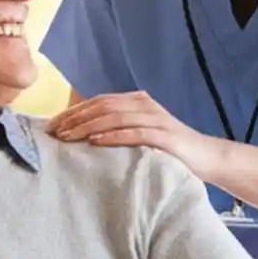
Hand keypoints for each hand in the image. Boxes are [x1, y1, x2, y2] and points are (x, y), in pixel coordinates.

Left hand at [46, 91, 225, 178]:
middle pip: (103, 106)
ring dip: (88, 126)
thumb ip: (118, 129)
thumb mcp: (140, 134)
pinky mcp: (165, 136)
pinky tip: (96, 142)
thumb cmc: (168, 150)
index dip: (74, 111)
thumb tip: (81, 135)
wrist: (206, 157)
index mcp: (137, 101)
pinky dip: (113, 136)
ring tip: (68, 137)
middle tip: (54, 131)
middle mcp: (145, 105)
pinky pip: (135, 133)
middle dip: (75, 118)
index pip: (99, 101)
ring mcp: (156, 119)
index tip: (52, 125)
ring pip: (115, 117)